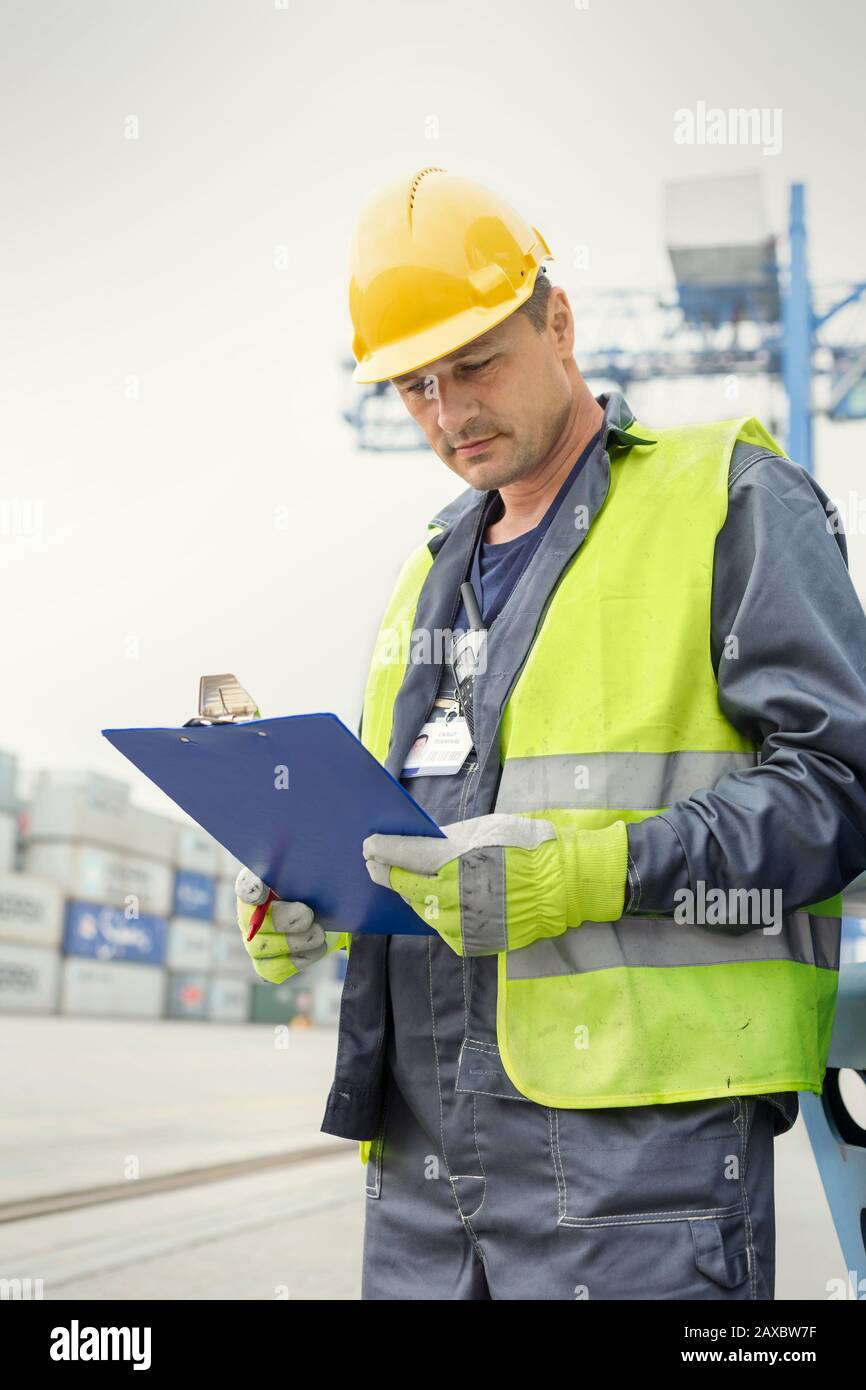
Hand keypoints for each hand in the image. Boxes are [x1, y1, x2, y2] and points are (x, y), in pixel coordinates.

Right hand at [235, 868, 329, 982]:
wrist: (331, 919)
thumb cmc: (320, 892)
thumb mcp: (317, 879)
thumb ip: (309, 875)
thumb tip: (308, 873)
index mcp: (258, 885)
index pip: (245, 885)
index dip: (250, 888)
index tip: (262, 889)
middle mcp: (248, 915)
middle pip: (253, 920)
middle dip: (283, 920)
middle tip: (308, 915)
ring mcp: (253, 942)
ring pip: (261, 948)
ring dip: (295, 942)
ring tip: (319, 934)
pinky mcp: (265, 965)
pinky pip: (274, 969)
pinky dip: (300, 959)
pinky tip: (317, 948)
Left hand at [363, 814, 627, 956]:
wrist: (564, 884)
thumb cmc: (526, 847)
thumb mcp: (486, 828)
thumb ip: (450, 838)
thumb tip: (421, 841)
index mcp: (456, 860)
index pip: (406, 855)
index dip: (383, 851)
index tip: (368, 846)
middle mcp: (454, 893)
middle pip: (407, 886)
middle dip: (388, 875)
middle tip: (373, 866)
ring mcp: (463, 922)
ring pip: (423, 910)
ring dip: (410, 896)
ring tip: (401, 884)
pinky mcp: (474, 941)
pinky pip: (444, 929)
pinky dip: (436, 915)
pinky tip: (432, 903)